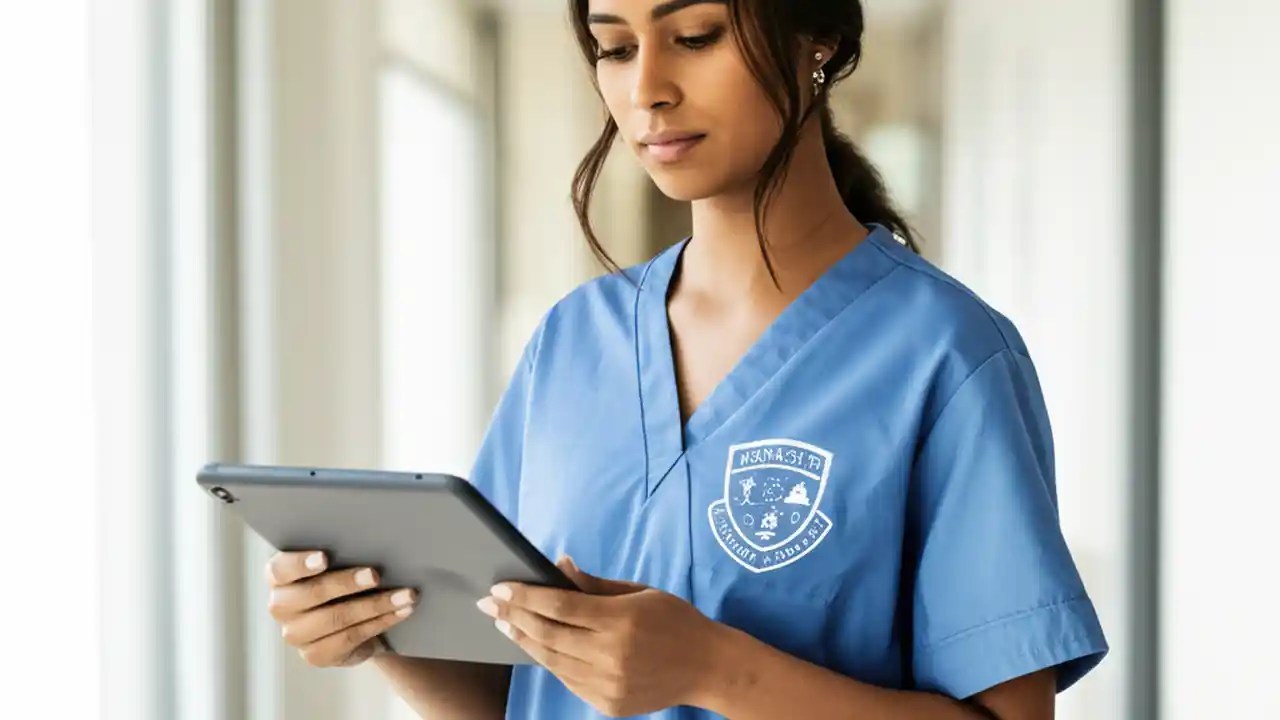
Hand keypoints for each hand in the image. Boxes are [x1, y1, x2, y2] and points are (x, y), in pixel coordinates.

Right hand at [264, 550, 418, 667]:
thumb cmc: (342, 579)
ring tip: (404, 595)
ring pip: (336, 618)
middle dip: (346, 583)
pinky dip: (381, 622)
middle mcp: (280, 606)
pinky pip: (351, 637)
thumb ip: (340, 552)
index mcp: (278, 577)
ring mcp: (296, 635)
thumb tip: (369, 539)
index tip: (325, 557)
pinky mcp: (316, 655)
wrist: (351, 618)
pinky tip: (401, 611)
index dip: (300, 564)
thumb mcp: (336, 563)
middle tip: (375, 575)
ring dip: (375, 605)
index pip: (280, 569)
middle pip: (311, 594)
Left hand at [476, 557, 725, 716]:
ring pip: (552, 660)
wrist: (708, 667)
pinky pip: (568, 680)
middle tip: (489, 605)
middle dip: (513, 617)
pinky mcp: (607, 704)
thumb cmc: (675, 620)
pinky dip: (549, 661)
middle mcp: (611, 654)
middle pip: (548, 634)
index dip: (525, 596)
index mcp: (621, 620)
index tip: (500, 588)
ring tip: (505, 625)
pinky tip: (536, 646)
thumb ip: (595, 584)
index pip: (559, 605)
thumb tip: (559, 565)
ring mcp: (608, 684)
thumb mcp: (640, 591)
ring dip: (524, 641)